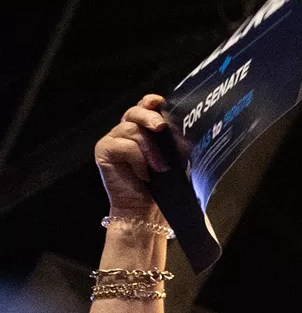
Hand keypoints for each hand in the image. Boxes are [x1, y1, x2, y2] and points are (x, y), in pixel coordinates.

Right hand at [94, 95, 180, 219]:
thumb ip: (176, 138)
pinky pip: (123, 145)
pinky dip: (137, 157)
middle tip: (161, 127)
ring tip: (160, 168)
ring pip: (131, 129)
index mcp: (145, 128)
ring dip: (150, 149)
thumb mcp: (176, 156)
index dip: (152, 102)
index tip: (160, 103)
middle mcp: (127, 131)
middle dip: (150, 117)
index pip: (146, 106)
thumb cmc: (165, 184)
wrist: (149, 210)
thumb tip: (187, 123)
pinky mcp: (104, 151)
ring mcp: (114, 140)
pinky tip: (142, 173)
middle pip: (135, 111)